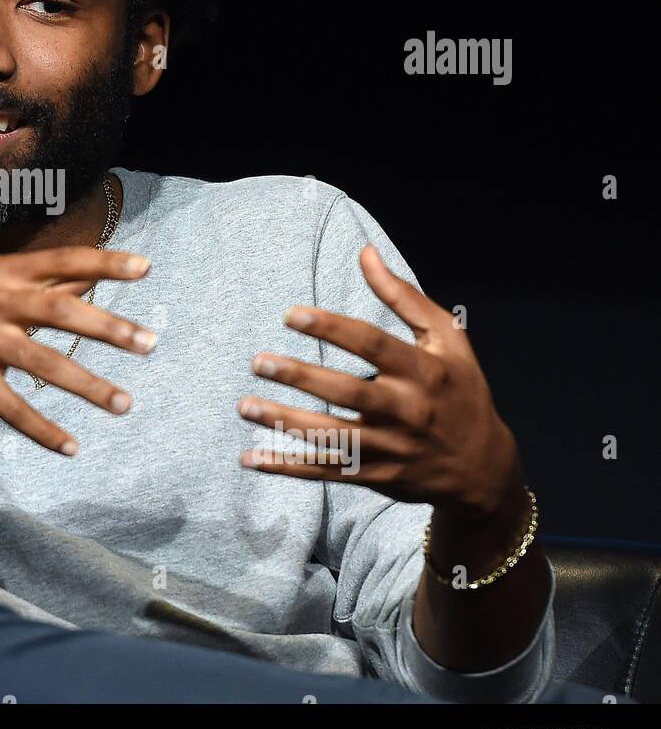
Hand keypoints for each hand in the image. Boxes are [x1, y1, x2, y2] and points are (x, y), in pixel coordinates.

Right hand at [0, 247, 156, 455]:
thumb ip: (30, 281)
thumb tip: (86, 279)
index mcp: (0, 270)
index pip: (62, 260)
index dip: (105, 262)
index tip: (146, 266)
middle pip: (61, 309)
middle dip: (109, 326)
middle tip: (151, 342)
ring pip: (43, 363)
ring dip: (88, 385)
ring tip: (125, 404)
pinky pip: (10, 407)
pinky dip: (42, 430)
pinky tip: (71, 447)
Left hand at [235, 244, 521, 521]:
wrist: (484, 467)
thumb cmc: (460, 389)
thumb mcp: (447, 339)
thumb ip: (403, 296)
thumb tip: (364, 253)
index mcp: (424, 371)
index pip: (372, 344)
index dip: (331, 327)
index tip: (290, 314)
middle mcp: (407, 410)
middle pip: (347, 391)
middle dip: (300, 377)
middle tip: (258, 361)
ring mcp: (390, 447)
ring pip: (331, 435)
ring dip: (284, 422)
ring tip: (245, 405)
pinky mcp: (375, 476)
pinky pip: (325, 471)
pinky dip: (287, 467)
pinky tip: (251, 458)